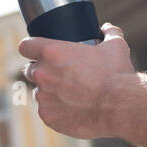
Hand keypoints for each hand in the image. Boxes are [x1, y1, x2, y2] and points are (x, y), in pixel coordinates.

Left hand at [19, 22, 136, 139]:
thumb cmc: (116, 74)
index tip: (37, 52)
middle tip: (59, 74)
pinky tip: (71, 110)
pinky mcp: (48, 117)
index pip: (26, 46)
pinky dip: (56, 111)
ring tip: (69, 95)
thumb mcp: (115, 46)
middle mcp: (42, 74)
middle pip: (30, 70)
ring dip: (49, 92)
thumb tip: (107, 28)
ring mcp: (43, 97)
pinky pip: (47, 112)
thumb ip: (109, 33)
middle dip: (41, 71)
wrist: (120, 106)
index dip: (31, 48)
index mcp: (51, 53)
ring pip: (39, 93)